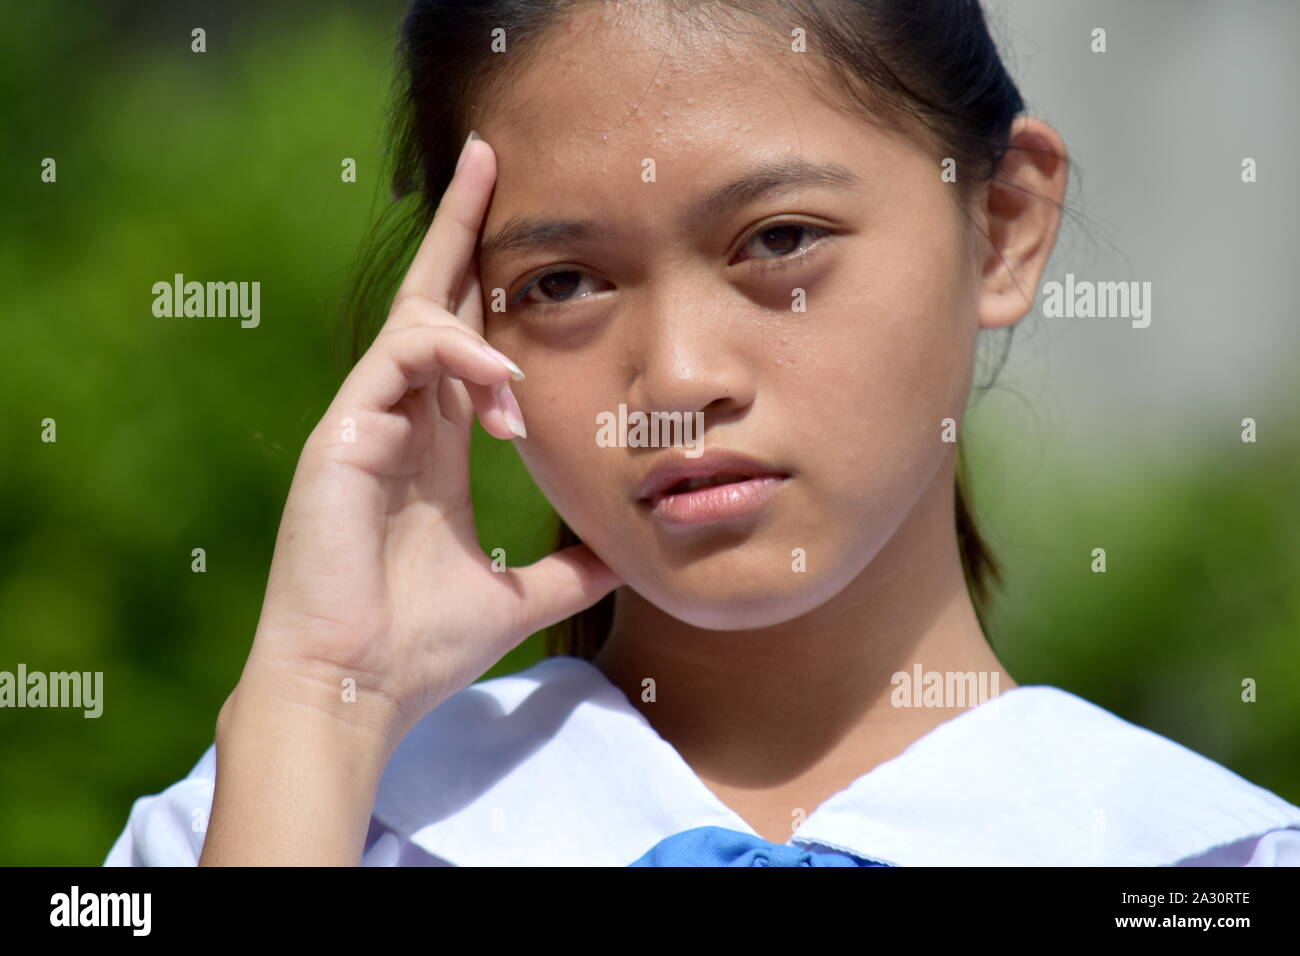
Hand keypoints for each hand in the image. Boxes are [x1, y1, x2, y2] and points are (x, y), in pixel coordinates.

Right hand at [236, 133, 620, 741]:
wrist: (358, 688)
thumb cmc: (421, 645)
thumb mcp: (517, 594)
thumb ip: (566, 567)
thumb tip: (623, 552)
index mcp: (433, 446)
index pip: (461, 340)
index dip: (486, 286)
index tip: (527, 240)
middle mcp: (397, 420)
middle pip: (429, 298)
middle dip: (460, 228)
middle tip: (489, 157)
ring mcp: (363, 422)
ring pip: (416, 321)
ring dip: (478, 330)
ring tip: (516, 398)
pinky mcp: (340, 436)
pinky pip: (399, 358)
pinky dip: (454, 360)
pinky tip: (500, 398)